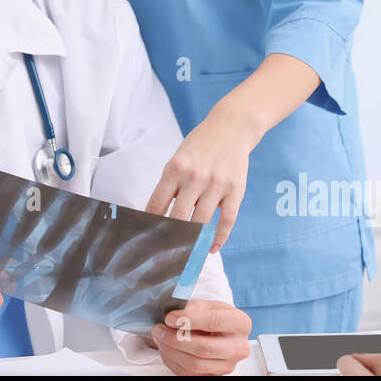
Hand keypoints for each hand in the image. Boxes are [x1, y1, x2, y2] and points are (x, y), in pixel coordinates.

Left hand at [145, 105, 253, 252]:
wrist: (231, 126)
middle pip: (179, 216)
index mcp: (175, 167)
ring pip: (202, 221)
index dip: (150, 224)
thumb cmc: (200, 145)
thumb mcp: (179, 158)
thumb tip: (159, 215)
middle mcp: (195, 177)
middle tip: (162, 254)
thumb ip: (171, 184)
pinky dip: (219, 238)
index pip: (158, 203)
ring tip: (185, 254)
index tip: (145, 239)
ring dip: (193, 240)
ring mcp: (217, 184)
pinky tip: (211, 248)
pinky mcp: (236, 190)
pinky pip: (227, 220)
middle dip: (169, 237)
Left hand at [149, 300, 251, 375]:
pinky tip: (166, 348)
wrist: (222, 331)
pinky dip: (172, 361)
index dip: (188, 320)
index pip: (213, 322)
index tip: (170, 318)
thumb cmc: (216, 316)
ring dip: (171, 351)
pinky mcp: (214, 375)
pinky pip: (189, 374)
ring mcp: (228, 365)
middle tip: (160, 329)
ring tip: (160, 337)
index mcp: (240, 324)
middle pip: (204, 348)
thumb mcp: (208, 304)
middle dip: (176, 339)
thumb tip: (175, 314)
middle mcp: (238, 347)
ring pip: (195, 364)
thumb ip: (193, 307)